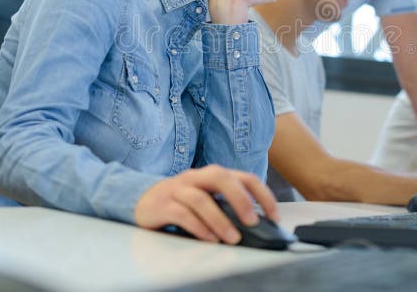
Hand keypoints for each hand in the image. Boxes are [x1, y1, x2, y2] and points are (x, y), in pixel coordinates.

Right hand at [134, 164, 278, 243]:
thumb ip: (227, 206)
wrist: (142, 201)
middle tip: (253, 222)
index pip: (243, 177)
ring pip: (200, 199)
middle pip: (220, 177)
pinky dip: (199, 228)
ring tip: (232, 238)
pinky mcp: (162, 205)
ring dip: (220, 220)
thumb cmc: (182, 202)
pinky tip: (210, 239)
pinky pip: (182, 214)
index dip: (262, 194)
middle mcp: (195, 177)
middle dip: (240, 199)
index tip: (274, 215)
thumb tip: (257, 225)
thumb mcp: (207, 199)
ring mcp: (177, 189)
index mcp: (212, 175)